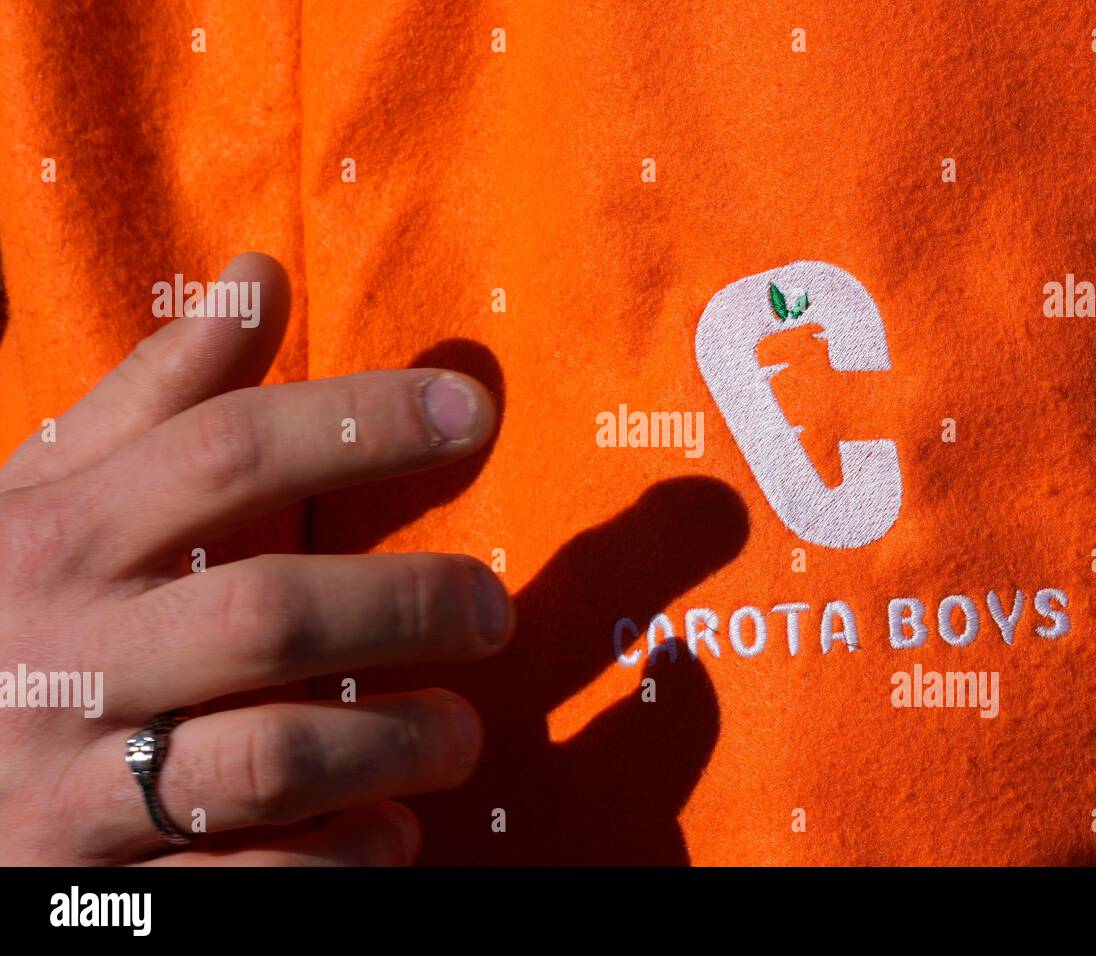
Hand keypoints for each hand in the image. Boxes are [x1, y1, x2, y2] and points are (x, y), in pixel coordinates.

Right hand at [0, 252, 513, 864]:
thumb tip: (259, 276)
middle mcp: (64, 658)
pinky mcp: (99, 892)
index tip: (467, 410)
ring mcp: (73, 787)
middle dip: (408, 606)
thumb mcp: (47, 494)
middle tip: (490, 613)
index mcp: (55, 542)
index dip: (358, 420)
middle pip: (268, 614)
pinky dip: (345, 860)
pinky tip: (390, 831)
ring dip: (396, 742)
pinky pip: (253, 885)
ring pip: (270, 759)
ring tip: (458, 733)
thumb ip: (161, 396)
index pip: (222, 454)